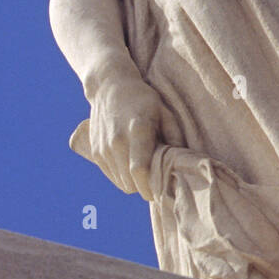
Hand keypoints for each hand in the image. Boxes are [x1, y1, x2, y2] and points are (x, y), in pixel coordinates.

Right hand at [87, 70, 171, 200]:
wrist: (109, 88)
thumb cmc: (143, 100)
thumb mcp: (164, 112)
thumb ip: (175, 136)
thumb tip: (183, 162)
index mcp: (137, 131)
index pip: (140, 170)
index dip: (151, 187)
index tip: (162, 191)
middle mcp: (117, 141)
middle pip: (131, 182)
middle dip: (146, 188)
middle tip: (159, 182)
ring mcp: (104, 148)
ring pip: (121, 182)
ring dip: (135, 184)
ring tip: (146, 171)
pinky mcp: (96, 152)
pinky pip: (112, 176)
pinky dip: (123, 177)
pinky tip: (132, 166)